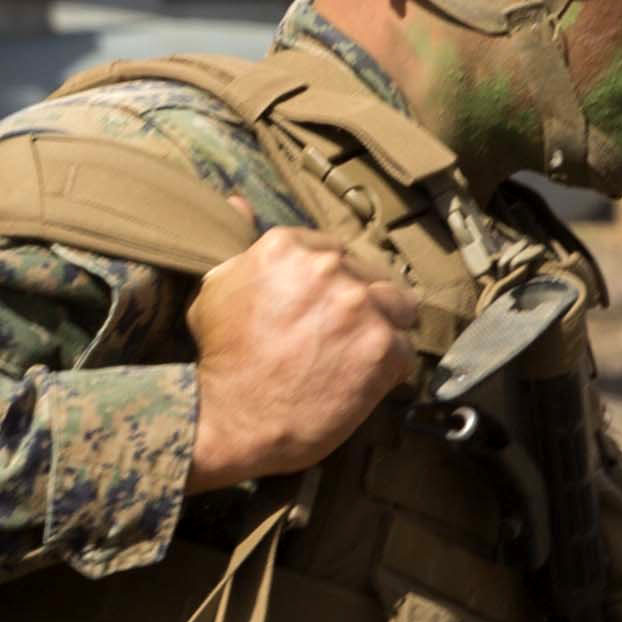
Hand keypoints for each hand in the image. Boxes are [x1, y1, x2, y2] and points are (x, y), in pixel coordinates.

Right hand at [186, 224, 420, 486]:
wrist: (232, 420)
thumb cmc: (218, 358)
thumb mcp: (213, 289)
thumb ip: (241, 248)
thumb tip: (240, 202)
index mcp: (288, 247)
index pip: (335, 252)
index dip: (332, 284)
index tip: (321, 309)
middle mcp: (329, 268)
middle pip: (371, 275)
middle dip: (360, 303)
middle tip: (339, 337)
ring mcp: (361, 307)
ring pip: (399, 306)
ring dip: (385, 328)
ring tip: (361, 355)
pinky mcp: (385, 348)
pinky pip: (408, 350)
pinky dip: (391, 367)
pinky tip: (365, 380)